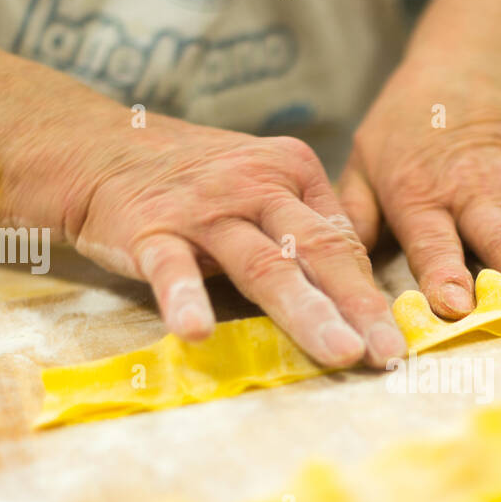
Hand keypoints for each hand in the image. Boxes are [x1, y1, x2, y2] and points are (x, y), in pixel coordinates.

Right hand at [63, 116, 405, 367]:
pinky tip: (196, 333)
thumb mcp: (263, 183)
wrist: (101, 148)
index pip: (342, 241)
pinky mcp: (151, 230)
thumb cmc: (196, 180)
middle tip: (388, 352)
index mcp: (294, 172)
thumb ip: (308, 225)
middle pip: (318, 251)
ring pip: (263, 264)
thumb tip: (362, 284)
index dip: (372, 294)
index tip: (399, 340)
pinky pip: (172, 268)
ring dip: (305, 311)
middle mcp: (257, 187)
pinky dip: (184, 299)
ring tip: (339, 352)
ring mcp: (205, 210)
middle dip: (359, 305)